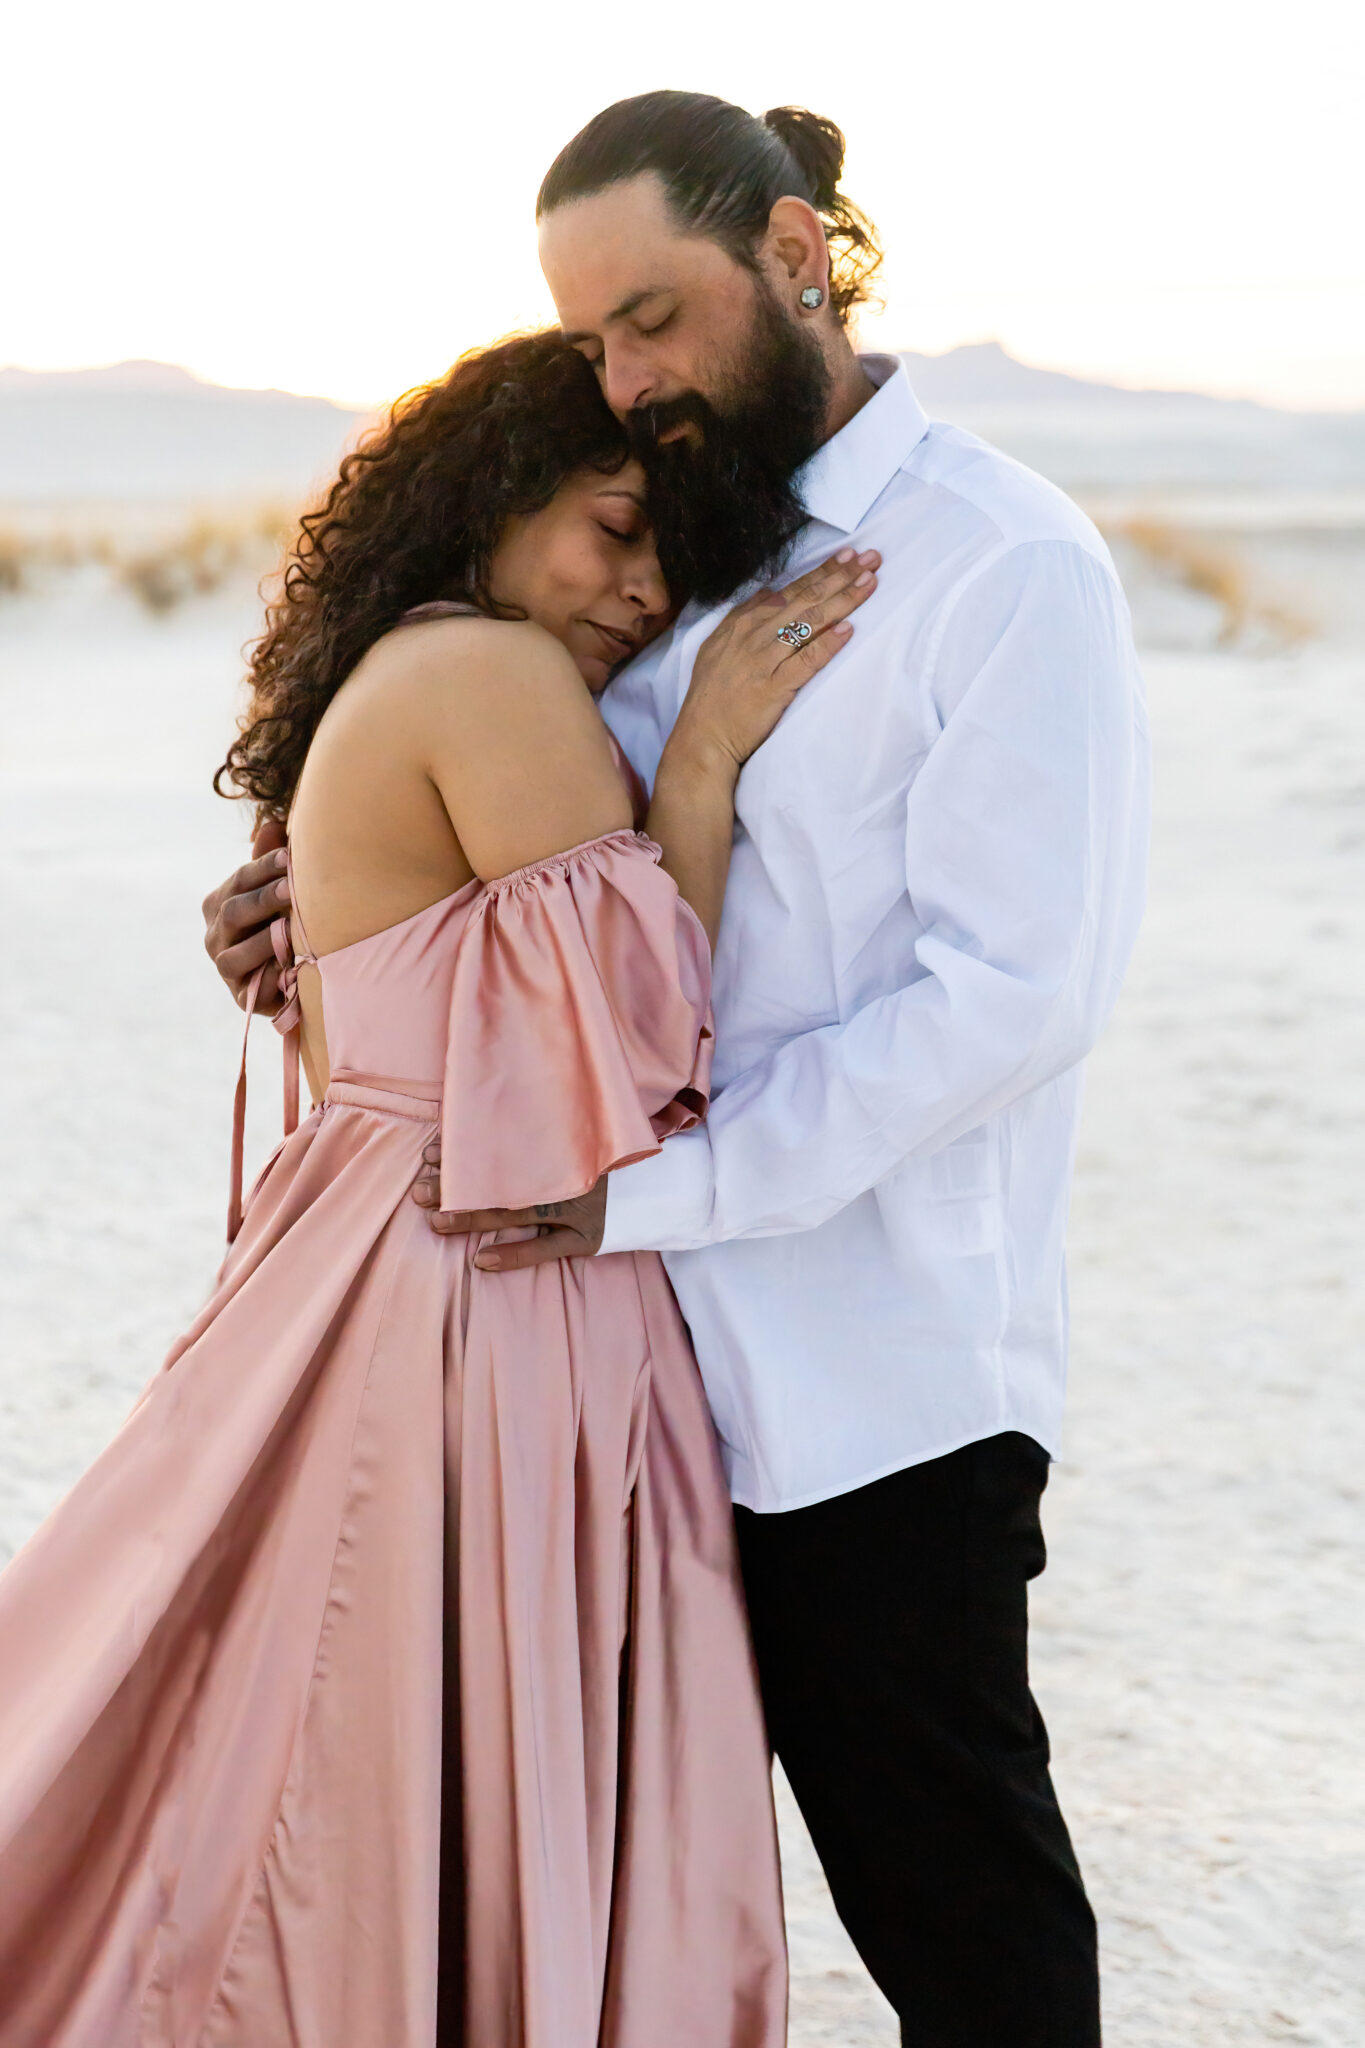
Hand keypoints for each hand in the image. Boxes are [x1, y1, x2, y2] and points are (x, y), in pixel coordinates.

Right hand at [202, 816, 291, 1012]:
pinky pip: (251, 989)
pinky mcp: (242, 997)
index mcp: (220, 904)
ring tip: (293, 929)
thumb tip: (274, 824)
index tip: (290, 857)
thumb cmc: (282, 922)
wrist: (291, 975)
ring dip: (265, 941)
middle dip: (264, 899)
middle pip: (233, 913)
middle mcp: (215, 936)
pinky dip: (269, 979)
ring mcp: (225, 968)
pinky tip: (290, 969)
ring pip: (235, 955)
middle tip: (294, 888)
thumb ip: (271, 862)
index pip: (239, 881)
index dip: (263, 868)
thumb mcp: (278, 892)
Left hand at [412, 1140, 607, 1268]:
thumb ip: (545, 1135)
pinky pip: (547, 1248)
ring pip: (516, 1212)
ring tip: (435, 1221)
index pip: (500, 1150)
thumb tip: (490, 1128)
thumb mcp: (582, 1137)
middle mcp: (566, 1174)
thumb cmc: (618, 1158)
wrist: (671, 1185)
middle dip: (456, 1186)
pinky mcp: (589, 1237)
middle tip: (418, 1190)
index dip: (463, 1153)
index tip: (429, 1153)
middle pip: (500, 1180)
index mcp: (560, 1146)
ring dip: (473, 1217)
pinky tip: (482, 1261)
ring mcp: (578, 1207)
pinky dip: (515, 1254)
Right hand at [667, 547, 879, 779]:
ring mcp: (765, 660)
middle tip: (871, 560)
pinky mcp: (774, 687)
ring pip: (809, 623)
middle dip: (841, 577)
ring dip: (842, 600)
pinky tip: (848, 630)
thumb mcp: (718, 645)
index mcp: (744, 622)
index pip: (791, 590)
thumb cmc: (712, 694)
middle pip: (806, 599)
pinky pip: (806, 661)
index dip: (822, 571)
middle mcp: (755, 634)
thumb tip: (767, 592)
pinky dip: (827, 644)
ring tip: (869, 584)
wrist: (702, 736)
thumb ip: (743, 616)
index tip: (848, 556)